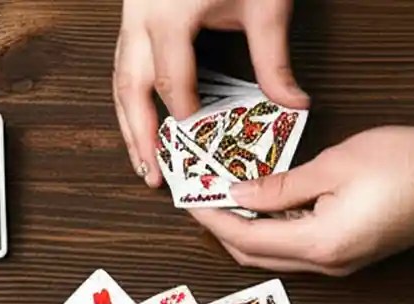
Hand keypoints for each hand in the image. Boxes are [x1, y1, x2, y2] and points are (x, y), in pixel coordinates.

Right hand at [114, 0, 308, 186]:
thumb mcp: (263, 4)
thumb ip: (274, 58)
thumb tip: (294, 103)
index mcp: (172, 15)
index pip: (175, 81)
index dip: (186, 119)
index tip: (200, 147)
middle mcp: (143, 19)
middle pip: (132, 90)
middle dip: (141, 136)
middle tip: (153, 175)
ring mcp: (132, 18)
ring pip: (120, 81)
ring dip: (128, 124)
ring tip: (140, 161)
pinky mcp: (133, 17)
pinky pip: (123, 66)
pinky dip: (130, 99)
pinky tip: (139, 122)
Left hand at [191, 92, 413, 275]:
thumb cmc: (409, 164)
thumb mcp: (333, 165)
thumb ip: (280, 186)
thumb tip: (240, 196)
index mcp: (320, 245)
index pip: (245, 238)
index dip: (213, 220)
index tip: (192, 202)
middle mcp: (329, 266)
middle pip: (255, 255)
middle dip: (223, 230)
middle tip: (202, 201)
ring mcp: (342, 265)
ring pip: (277, 255)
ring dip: (248, 232)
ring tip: (227, 200)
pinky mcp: (353, 255)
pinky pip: (300, 250)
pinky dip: (275, 232)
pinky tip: (265, 206)